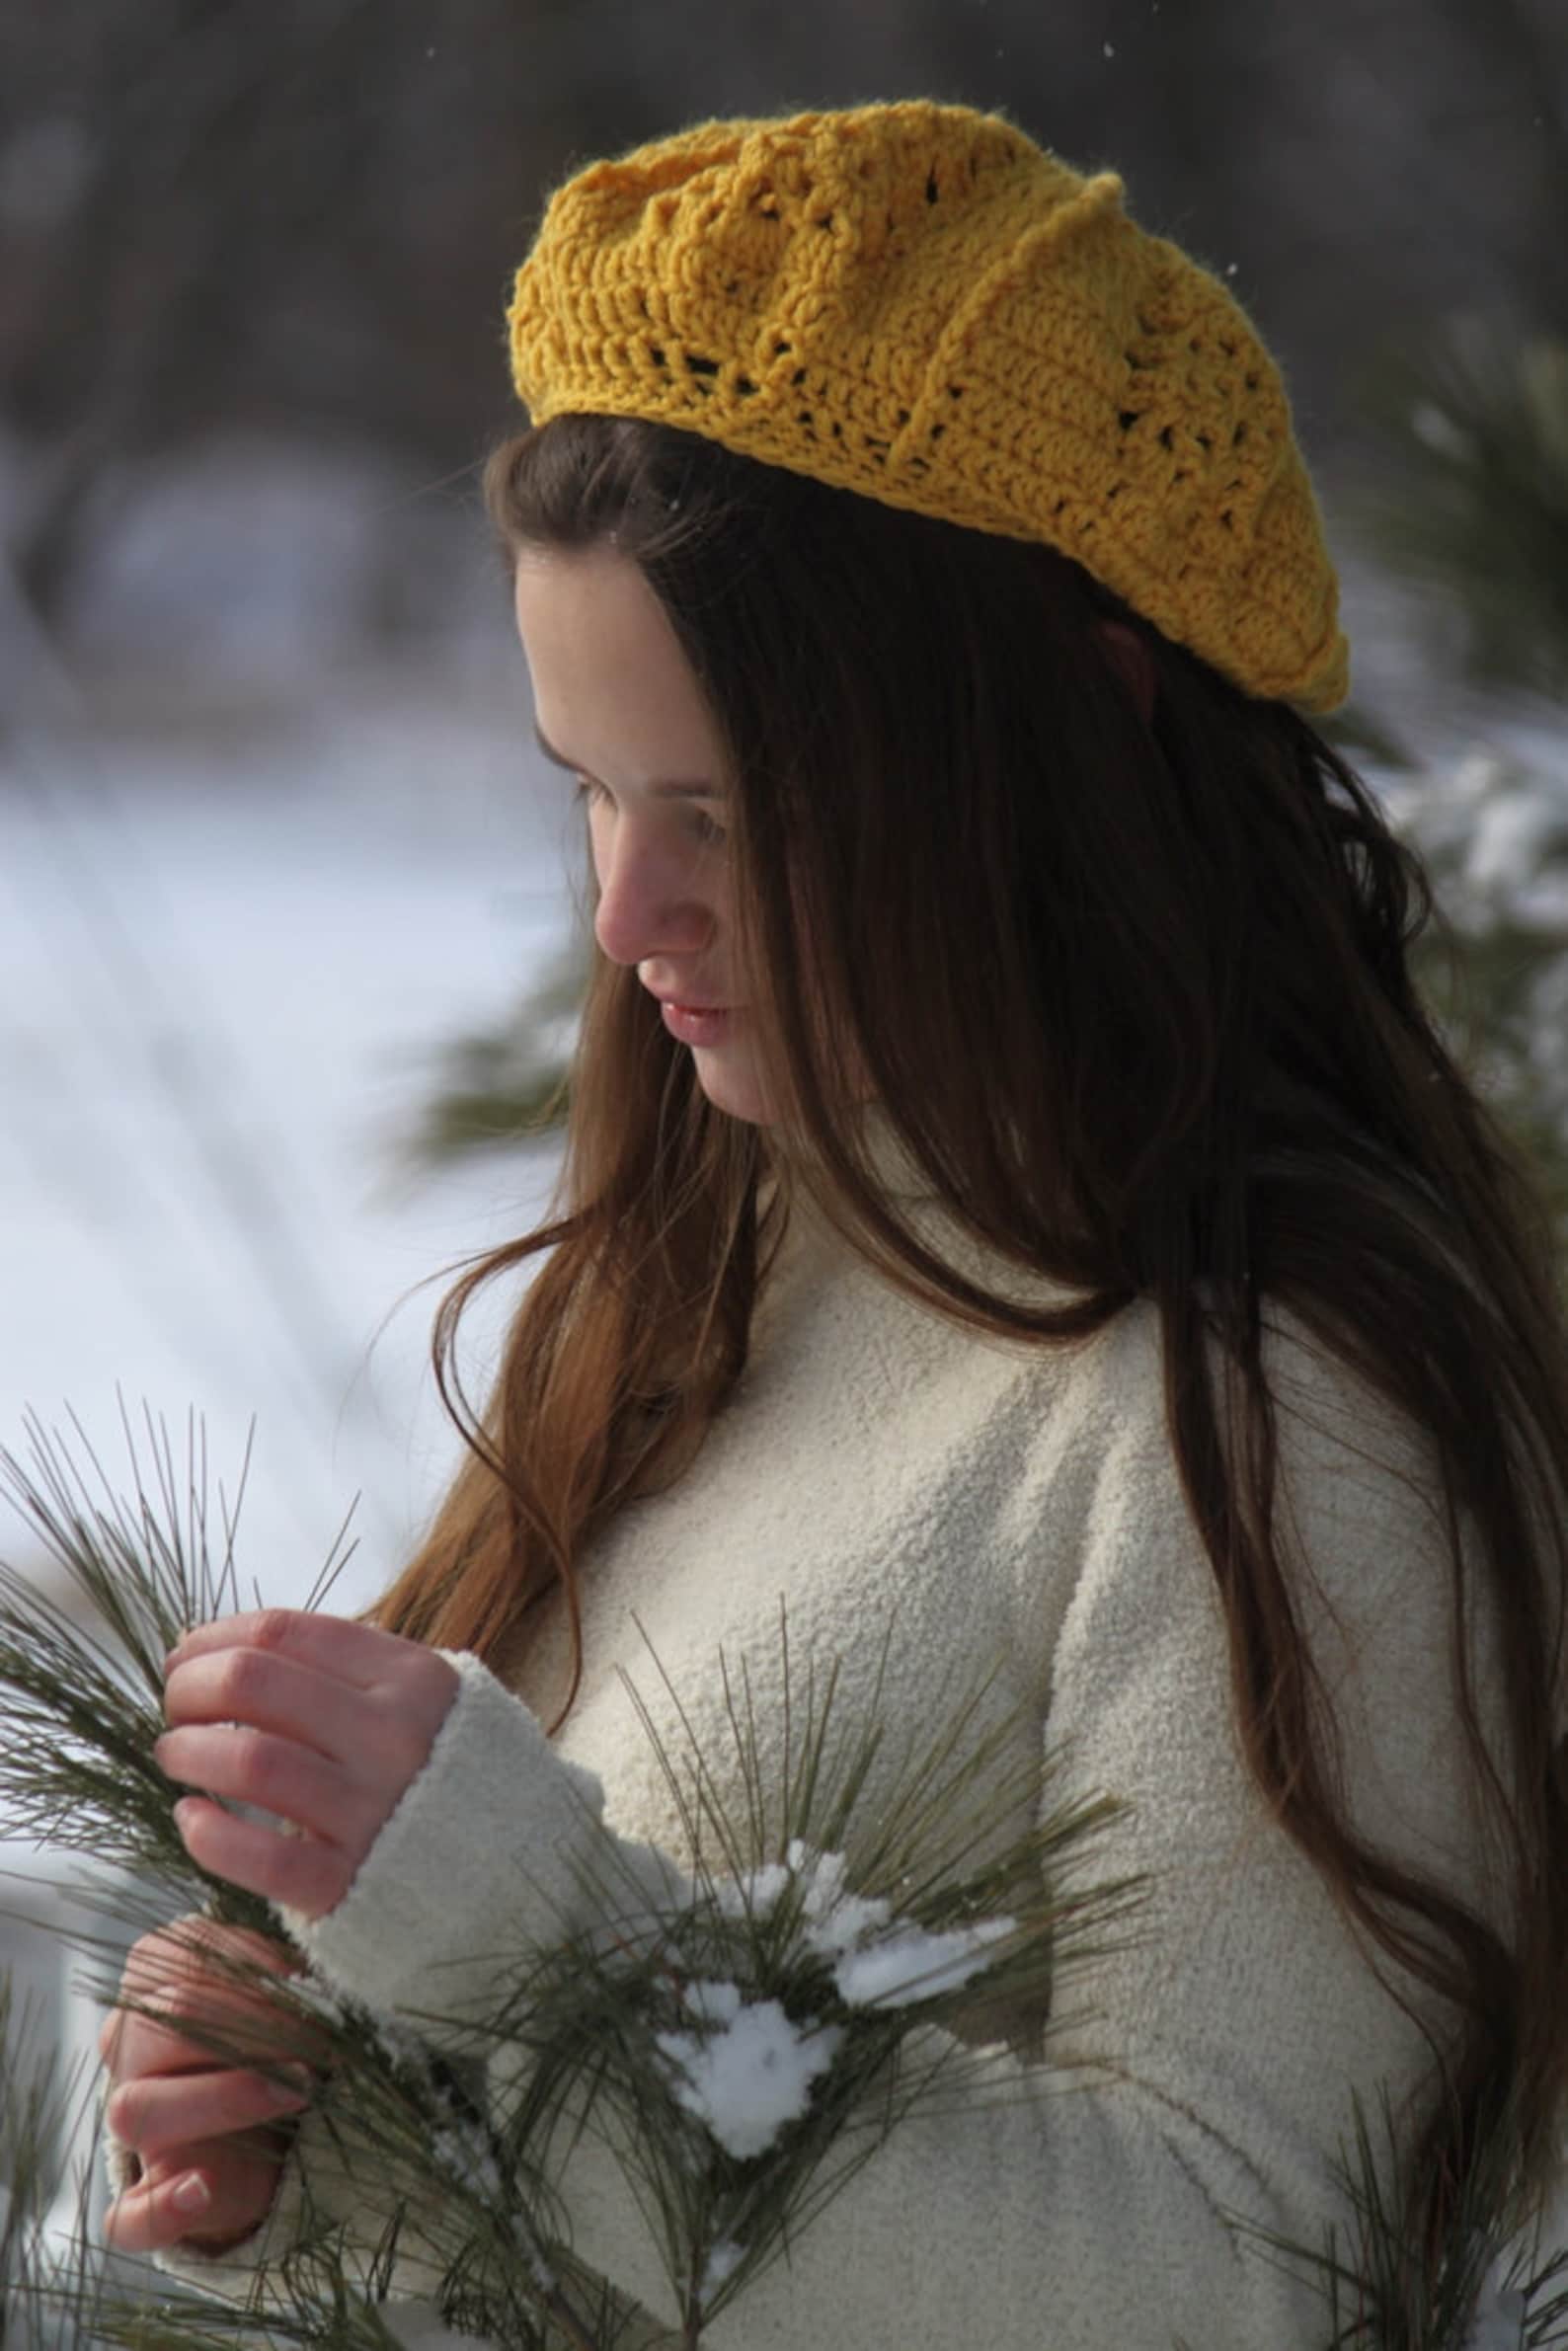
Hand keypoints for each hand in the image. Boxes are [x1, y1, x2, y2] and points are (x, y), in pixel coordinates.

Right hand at [100, 1915, 315, 2255]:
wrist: (273, 2116)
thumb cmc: (279, 2028)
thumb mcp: (282, 1983)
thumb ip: (284, 1966)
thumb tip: (312, 1973)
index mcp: (156, 1984)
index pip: (172, 1956)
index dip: (244, 1963)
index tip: (302, 1977)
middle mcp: (132, 2050)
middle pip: (153, 2030)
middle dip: (243, 2029)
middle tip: (315, 2037)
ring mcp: (136, 2125)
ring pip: (134, 2111)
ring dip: (221, 2098)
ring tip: (298, 2089)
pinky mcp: (149, 2197)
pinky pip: (127, 2215)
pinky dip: (163, 2207)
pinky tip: (201, 2189)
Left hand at [157, 1610, 459, 1920]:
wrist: (520, 1871)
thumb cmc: (444, 1776)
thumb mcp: (418, 1700)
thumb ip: (345, 1672)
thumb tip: (227, 1651)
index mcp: (410, 1677)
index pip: (283, 1632)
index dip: (214, 1638)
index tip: (185, 1655)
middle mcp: (395, 1735)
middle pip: (255, 1684)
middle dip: (191, 1687)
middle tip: (174, 1705)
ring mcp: (375, 1810)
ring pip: (250, 1762)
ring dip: (189, 1752)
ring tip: (176, 1756)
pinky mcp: (352, 1884)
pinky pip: (261, 1856)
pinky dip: (207, 1834)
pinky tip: (191, 1818)